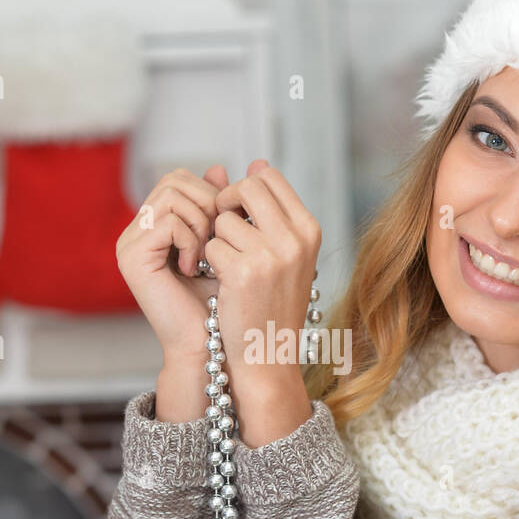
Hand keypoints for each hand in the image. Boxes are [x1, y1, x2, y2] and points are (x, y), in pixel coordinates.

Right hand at [115, 166, 227, 365]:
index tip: (227, 228)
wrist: (206, 344)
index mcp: (155, 226)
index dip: (211, 194)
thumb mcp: (225, 245)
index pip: (181, 179)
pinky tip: (193, 268)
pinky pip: (169, 221)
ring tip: (206, 256)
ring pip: (172, 195)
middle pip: (175, 180)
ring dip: (201, 222)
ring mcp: (129, 243)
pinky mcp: (130, 256)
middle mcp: (136, 231)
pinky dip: (191, 240)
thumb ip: (219, 207)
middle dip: (208, 203)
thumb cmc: (219, 302)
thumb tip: (220, 167)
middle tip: (217, 240)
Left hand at [205, 159, 320, 392]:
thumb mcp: (287, 254)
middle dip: (225, 202)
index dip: (244, 186)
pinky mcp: (244, 273)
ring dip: (216, 240)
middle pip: (247, 186)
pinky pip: (212, 246)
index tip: (237, 210)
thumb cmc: (273, 304)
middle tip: (221, 229)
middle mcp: (295, 239)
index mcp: (309, 230)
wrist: (268, 356)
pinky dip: (208, 263)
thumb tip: (257, 162)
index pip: (270, 177)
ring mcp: (271, 255)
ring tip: (227, 267)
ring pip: (223, 219)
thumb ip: (272, 211)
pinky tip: (221, 283)